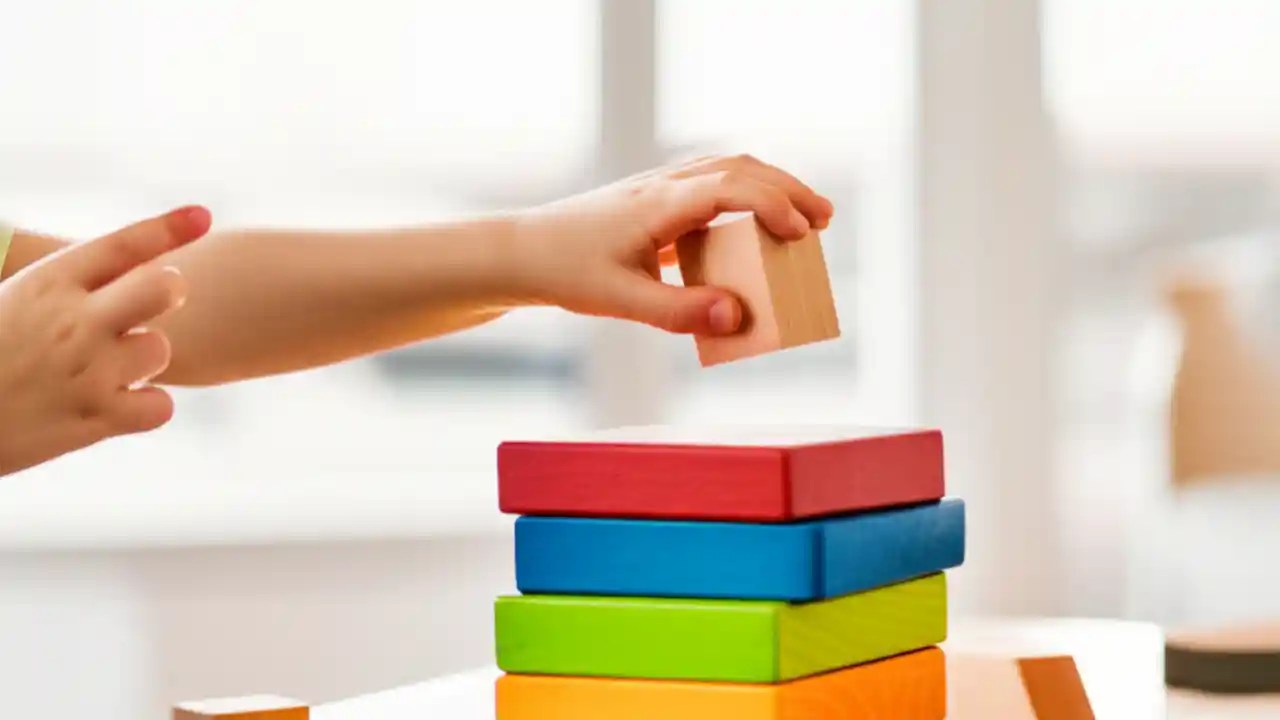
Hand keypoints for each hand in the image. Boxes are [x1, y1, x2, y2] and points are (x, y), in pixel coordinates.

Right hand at [0, 207, 210, 475]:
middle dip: (169, 291)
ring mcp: (89, 370)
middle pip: (164, 287)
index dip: (168, 228)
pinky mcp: (96, 419)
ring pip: (159, 348)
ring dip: (142, 361)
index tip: (203, 216)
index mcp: (46, 283)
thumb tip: (118, 281)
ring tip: (100, 372)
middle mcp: (74, 321)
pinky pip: (161, 406)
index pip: (121, 245)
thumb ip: (65, 290)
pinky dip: (146, 409)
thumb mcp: (12, 301)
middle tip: (152, 305)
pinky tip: (114, 409)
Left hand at [509, 154, 833, 334]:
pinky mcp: (656, 198)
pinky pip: (712, 181)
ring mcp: (659, 186)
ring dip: (771, 185)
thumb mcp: (621, 302)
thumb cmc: (567, 273)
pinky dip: (746, 190)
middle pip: (740, 167)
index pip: (731, 187)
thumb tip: (738, 316)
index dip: (774, 205)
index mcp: (660, 204)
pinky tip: (758, 216)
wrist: (524, 251)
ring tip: (806, 218)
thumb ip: (680, 312)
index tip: (804, 233)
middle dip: (788, 190)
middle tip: (825, 221)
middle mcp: (664, 185)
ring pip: (728, 167)